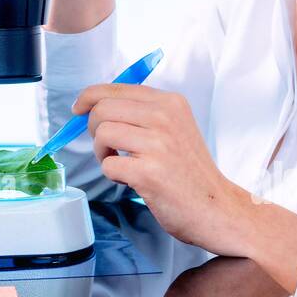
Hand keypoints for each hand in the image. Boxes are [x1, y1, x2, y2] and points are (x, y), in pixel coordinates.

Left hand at [74, 82, 252, 254]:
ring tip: (121, 164)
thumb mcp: (174, 127)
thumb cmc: (189, 171)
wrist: (217, 208)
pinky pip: (108, 165)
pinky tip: (131, 179)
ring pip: (102, 133)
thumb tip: (94, 105)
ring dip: (102, 153)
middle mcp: (165, 117)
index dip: (89, 97)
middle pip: (101, 108)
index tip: (78, 108)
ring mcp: (158, 144)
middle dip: (93, 128)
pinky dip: (112, 175)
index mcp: (170, 102)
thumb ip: (142, 113)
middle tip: (107, 146)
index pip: (114, 88)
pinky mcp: (150, 172)